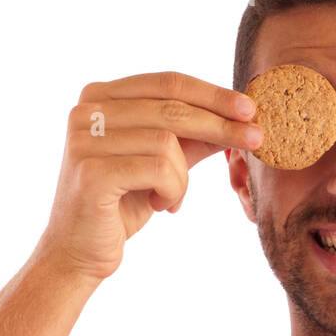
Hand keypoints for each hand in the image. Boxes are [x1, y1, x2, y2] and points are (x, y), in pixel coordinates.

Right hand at [39, 71, 262, 281]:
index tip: (250, 108)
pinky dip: (172, 191)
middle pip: (172, 106)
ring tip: (168, 198)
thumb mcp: (161, 162)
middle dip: (220, 123)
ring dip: (182, 177)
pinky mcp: (92, 172)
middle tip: (256, 138)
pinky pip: (159, 169)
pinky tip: (159, 206)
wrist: (79, 252)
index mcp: (100, 96)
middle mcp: (86, 110)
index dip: (212, 94)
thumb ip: (190, 137)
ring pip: (167, 142)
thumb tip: (240, 117)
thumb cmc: (120, 205)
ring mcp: (84, 138)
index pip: (168, 83)